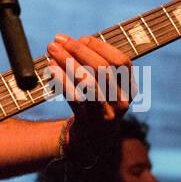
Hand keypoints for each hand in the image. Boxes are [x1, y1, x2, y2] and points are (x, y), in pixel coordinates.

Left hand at [45, 33, 132, 159]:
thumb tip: (69, 42)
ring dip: (67, 61)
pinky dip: (61, 80)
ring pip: (88, 82)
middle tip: (58, 40)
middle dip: (78, 50)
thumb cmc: (94, 106)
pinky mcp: (89, 123)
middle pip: (103, 68)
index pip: (121, 61)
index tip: (82, 38)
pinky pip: (74, 98)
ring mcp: (107, 114)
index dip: (102, 47)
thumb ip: (94, 66)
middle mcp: (122, 101)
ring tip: (51, 50)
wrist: (90, 143)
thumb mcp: (104, 88)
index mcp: (129, 89)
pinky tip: (51, 69)